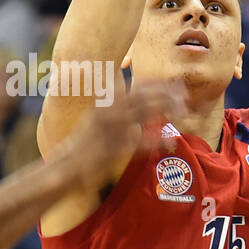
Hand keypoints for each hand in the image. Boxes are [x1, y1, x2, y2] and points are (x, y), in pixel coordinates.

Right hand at [56, 77, 188, 193]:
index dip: (157, 83)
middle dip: (165, 93)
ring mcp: (109, 130)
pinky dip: (157, 142)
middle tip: (184, 97)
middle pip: (141, 95)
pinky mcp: (111, 149)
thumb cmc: (84, 144)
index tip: (175, 85)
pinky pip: (139, 143)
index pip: (134, 86)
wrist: (65, 165)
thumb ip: (117, 109)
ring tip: (182, 112)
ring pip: (142, 112)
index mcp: (105, 104)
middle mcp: (106, 112)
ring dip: (164, 109)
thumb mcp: (98, 119)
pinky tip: (170, 142)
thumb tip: (136, 100)